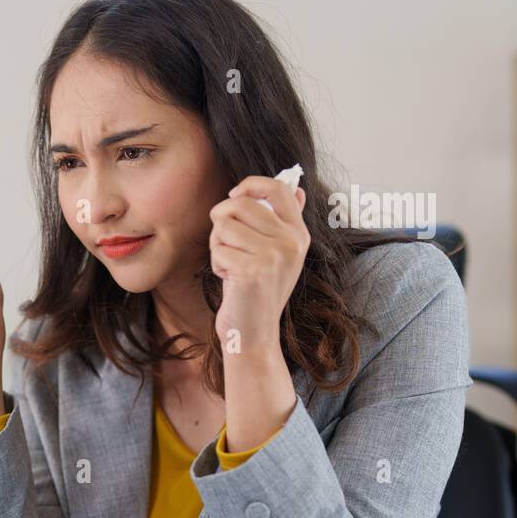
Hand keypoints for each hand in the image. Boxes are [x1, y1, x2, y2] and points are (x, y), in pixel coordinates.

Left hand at [208, 178, 308, 349]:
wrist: (253, 333)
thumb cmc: (258, 291)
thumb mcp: (280, 254)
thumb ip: (285, 221)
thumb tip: (298, 189)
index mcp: (299, 234)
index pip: (278, 188)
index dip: (250, 185)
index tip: (234, 195)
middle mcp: (291, 243)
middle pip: (240, 204)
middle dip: (222, 220)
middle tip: (225, 242)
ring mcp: (274, 257)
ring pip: (224, 226)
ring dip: (218, 245)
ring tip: (231, 264)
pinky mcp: (252, 271)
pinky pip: (218, 250)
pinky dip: (217, 264)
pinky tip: (230, 280)